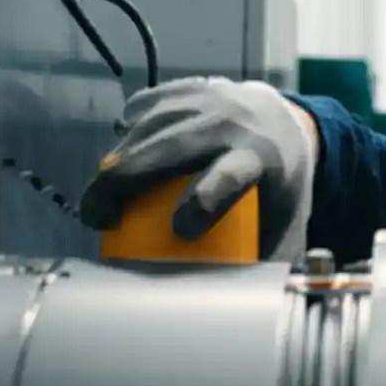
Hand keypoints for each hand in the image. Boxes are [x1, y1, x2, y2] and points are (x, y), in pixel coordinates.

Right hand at [80, 76, 316, 260]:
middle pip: (165, 151)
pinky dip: (129, 132)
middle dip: (121, 185)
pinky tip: (123, 154)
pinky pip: (144, 108)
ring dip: (116, 164)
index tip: (179, 232)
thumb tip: (230, 296)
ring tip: (104, 198)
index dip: (199, 204)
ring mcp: (206, 100)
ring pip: (146, 128)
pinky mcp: (185, 89)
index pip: (226, 178)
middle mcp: (230, 123)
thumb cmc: (281, 182)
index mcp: (258, 158)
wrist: (287, 122)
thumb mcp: (284, 218)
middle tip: (98, 219)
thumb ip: (260, 254)